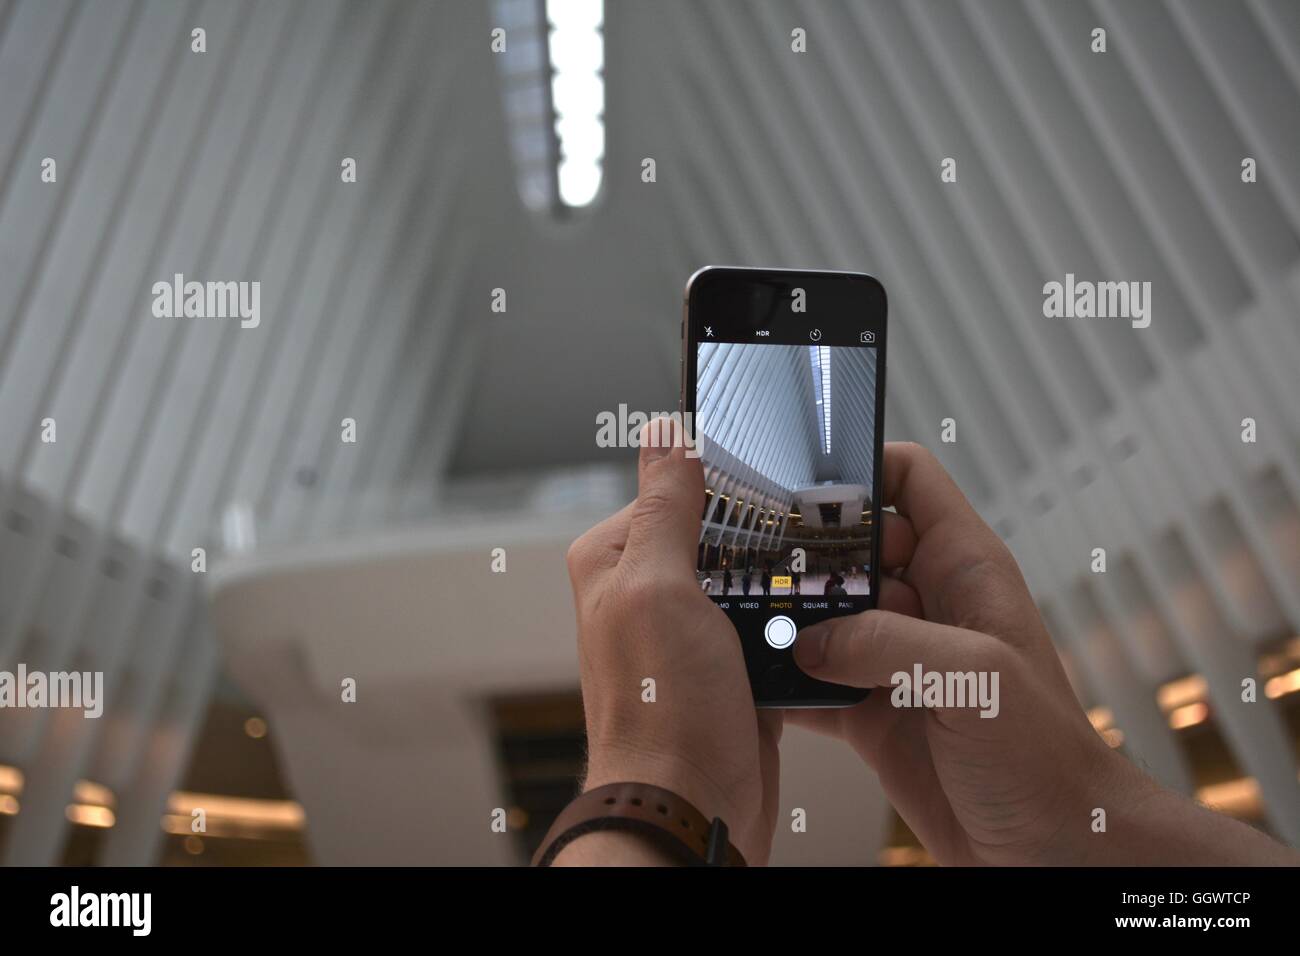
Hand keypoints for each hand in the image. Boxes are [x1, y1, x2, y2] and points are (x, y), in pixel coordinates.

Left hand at [561, 417, 781, 863]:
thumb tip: (667, 431)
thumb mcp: (658, 587)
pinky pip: (769, 621)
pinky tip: (818, 618)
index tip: (774, 475)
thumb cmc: (660, 711)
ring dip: (784, 577)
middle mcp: (647, 591)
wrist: (690, 806)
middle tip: (805, 532)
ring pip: (750, 574)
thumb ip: (665, 507)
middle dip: (761, 532)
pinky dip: (794, 619)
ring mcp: (689, 630)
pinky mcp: (727, 664)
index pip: (674, 485)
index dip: (726, 479)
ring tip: (820, 575)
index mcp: (617, 559)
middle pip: (719, 529)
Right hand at [789, 442, 1134, 864]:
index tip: (803, 484)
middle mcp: (926, 603)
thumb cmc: (1045, 760)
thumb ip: (888, 641)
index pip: (908, 480)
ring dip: (788, 616)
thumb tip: (811, 639)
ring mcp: (895, 656)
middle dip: (805, 551)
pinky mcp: (872, 709)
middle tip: (760, 566)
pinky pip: (814, 678)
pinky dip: (785, 678)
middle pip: (851, 544)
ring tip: (747, 620)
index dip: (859, 468)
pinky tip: (758, 680)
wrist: (1052, 850)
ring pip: (826, 610)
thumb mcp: (973, 679)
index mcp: (964, 569)